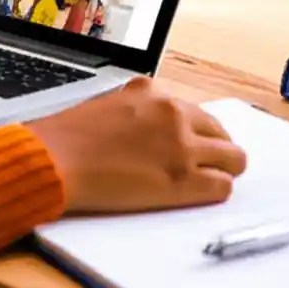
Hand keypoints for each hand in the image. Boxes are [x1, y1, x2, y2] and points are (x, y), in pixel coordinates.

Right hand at [26, 77, 246, 213]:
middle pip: (220, 132)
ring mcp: (182, 147)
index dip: (194, 132)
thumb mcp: (106, 105)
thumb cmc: (66, 138)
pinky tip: (200, 195)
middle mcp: (173, 113)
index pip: (195, 112)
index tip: (190, 144)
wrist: (54, 160)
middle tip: (203, 165)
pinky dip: (216, 192)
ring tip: (208, 181)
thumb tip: (151, 129)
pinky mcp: (184, 180)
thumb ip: (137, 111)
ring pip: (234, 158)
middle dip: (214, 149)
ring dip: (223, 170)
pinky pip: (222, 186)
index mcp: (152, 93)